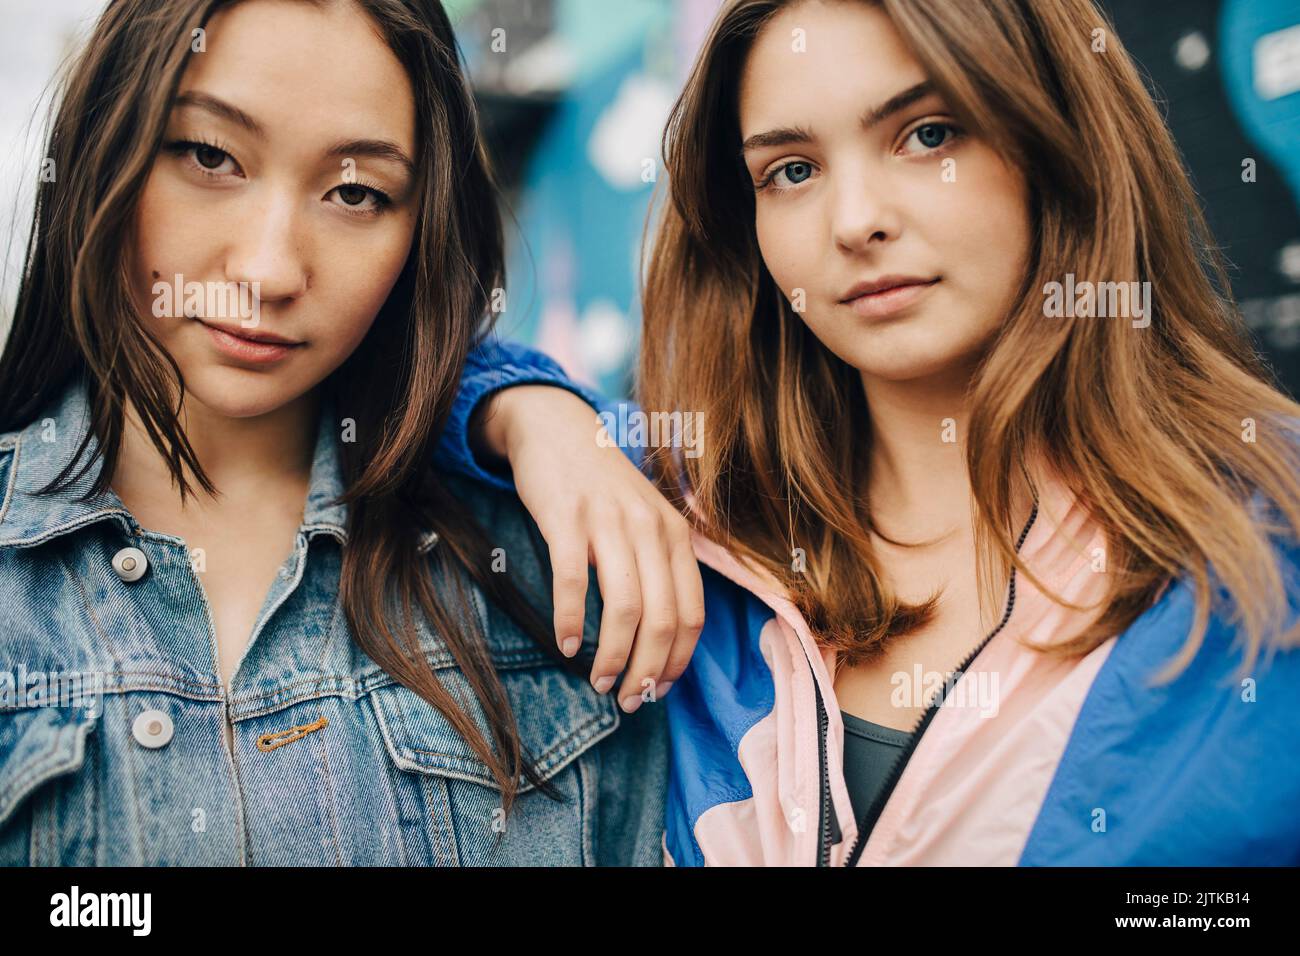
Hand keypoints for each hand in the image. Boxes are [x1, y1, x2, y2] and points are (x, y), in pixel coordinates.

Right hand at [472, 386, 704, 711]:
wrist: (556, 428)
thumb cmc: (600, 487)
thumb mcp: (645, 519)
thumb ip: (658, 566)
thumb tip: (658, 639)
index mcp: (675, 535)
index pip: (692, 613)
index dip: (678, 661)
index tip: (658, 690)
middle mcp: (650, 528)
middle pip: (662, 619)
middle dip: (646, 671)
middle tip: (628, 700)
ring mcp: (609, 521)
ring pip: (624, 607)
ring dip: (612, 656)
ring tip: (599, 683)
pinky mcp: (567, 517)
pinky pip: (573, 580)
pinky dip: (570, 620)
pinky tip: (565, 645)